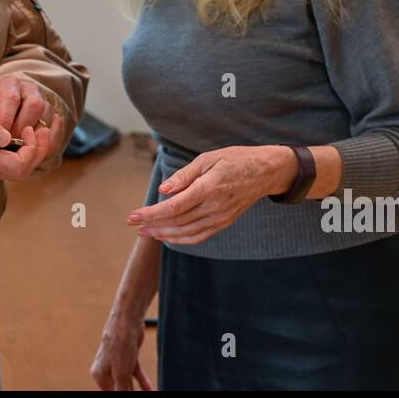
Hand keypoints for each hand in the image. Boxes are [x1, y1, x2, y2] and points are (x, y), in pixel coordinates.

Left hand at [0, 74, 65, 158]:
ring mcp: (45, 101)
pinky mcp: (54, 115)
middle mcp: (30, 89)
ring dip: (33, 138)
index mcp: (10, 83)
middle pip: (34, 106)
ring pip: (47, 118)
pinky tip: (34, 151)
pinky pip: (56, 130)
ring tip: (19, 150)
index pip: (11, 98)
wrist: (4, 110)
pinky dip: (46, 143)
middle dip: (21, 129)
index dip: (5, 120)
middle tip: (10, 145)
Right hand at [0, 99, 53, 181]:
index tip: (32, 126)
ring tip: (32, 127)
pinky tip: (12, 134)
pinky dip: (12, 152)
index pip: (20, 166)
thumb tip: (8, 138)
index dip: (34, 148)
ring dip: (26, 151)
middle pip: (20, 172)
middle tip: (42, 127)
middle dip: (37, 151)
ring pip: (10, 170)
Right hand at [91, 314, 152, 390]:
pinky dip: (142, 382)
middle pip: (119, 389)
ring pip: (128, 382)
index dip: (119, 397)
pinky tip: (150, 389)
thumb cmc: (119, 344)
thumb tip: (123, 396)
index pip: (109, 393)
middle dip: (129, 393)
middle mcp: (106, 370)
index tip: (130, 397)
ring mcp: (118, 363)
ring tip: (147, 395)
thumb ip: (121, 390)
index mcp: (99, 375)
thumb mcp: (121, 374)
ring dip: (137, 391)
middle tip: (140, 397)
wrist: (127, 321)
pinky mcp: (129, 358)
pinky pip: (135, 374)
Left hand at [126, 145, 295, 244]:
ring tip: (146, 232)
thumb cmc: (235, 159)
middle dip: (153, 224)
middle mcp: (214, 207)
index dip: (151, 214)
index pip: (174, 207)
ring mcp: (220, 217)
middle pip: (177, 221)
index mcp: (209, 188)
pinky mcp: (224, 222)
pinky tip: (167, 236)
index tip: (133, 216)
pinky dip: (181, 239)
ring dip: (164, 234)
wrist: (265, 172)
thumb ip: (184, 175)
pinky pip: (199, 236)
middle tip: (134, 224)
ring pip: (187, 232)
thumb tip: (163, 190)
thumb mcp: (208, 158)